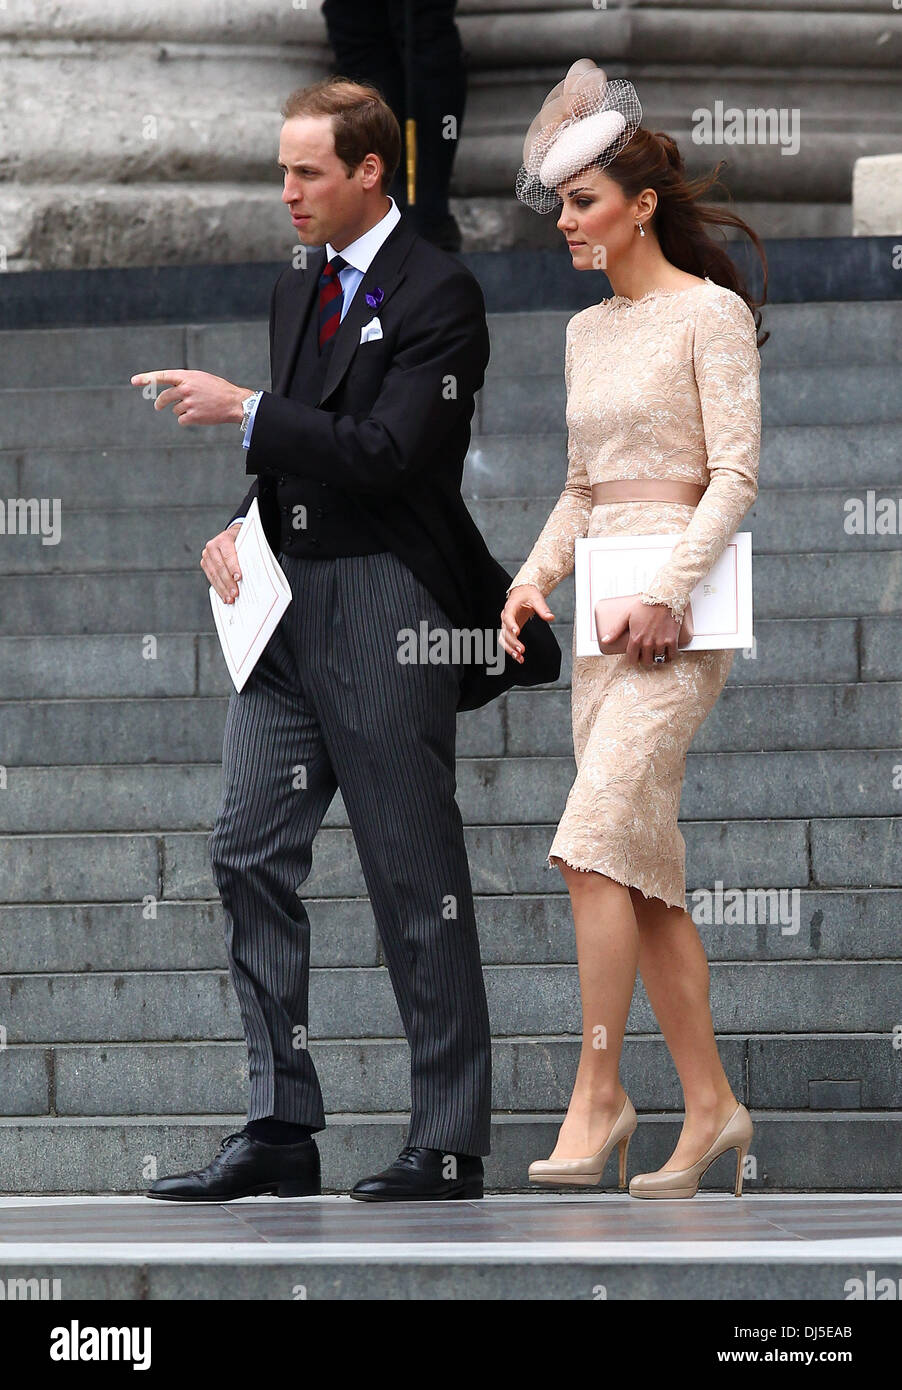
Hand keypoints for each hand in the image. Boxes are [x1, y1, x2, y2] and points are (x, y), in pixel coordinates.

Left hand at [130, 369, 251, 426]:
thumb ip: (184, 382)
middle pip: (164, 397)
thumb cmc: (218, 390)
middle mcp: (185, 389)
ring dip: (182, 411)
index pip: (162, 376)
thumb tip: (170, 391)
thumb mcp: (200, 379)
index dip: (147, 378)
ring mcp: (188, 403)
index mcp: (187, 377)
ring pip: (174, 410)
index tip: (134, 381)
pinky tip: (199, 416)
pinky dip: (187, 420)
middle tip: (158, 407)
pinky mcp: (193, 416)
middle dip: (160, 403)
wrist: (234, 402)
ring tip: (198, 407)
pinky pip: (181, 420)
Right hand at [202, 523, 242, 602]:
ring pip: (213, 575)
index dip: (233, 567)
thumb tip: (253, 570)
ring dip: (222, 589)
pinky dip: (218, 588)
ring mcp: (207, 555)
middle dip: (228, 582)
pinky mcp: (205, 563)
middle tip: (235, 593)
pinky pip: (211, 578)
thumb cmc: (241, 540)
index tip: (238, 578)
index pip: (228, 555)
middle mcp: (212, 547)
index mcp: (223, 539)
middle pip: (220, 567)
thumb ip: (248, 553)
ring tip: (230, 599)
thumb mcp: (246, 542)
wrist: (232, 535)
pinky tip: (224, 596)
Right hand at [500, 584, 554, 664]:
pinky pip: (506, 641)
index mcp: (510, 608)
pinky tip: (519, 657)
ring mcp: (506, 624)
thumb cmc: (527, 594)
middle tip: (521, 650)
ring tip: (519, 658)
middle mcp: (505, 617)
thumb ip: (542, 608)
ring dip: (510, 649)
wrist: (522, 592)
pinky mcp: (509, 629)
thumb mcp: (536, 598)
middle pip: (505, 631)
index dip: (511, 625)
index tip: (517, 632)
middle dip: (513, 642)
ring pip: (504, 638)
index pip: (508, 618)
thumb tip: (550, 617)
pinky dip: (511, 649)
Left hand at [600, 599, 680, 666]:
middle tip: (647, 654)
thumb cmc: (645, 604)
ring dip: (657, 658)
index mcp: (635, 639)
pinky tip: (667, 652)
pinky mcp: (672, 640)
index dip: (634, 659)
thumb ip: (615, 630)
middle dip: (645, 659)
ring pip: (658, 660)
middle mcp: (647, 643)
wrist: (664, 597)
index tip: (636, 656)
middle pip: (646, 662)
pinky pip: (672, 655)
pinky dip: (670, 656)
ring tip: (657, 652)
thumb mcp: (626, 616)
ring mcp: (660, 642)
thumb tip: (605, 641)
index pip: (632, 659)